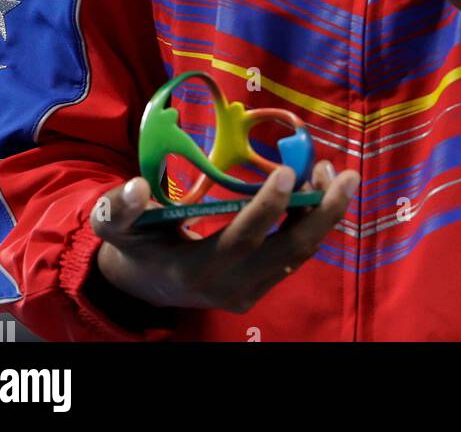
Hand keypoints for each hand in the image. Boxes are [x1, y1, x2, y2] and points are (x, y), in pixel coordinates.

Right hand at [88, 160, 359, 315]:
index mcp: (196, 270)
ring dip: (323, 214)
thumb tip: (138, 186)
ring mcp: (250, 290)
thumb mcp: (116, 226)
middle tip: (344, 174)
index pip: (242, 239)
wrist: (146, 286)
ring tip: (333, 172)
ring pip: (299, 254)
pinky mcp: (262, 285)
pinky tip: (319, 188)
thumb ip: (119, 208)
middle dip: (320, 214)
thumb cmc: (136, 246)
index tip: (288, 171)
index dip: (268, 208)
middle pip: (287, 252)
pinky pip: (295, 255)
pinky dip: (313, 222)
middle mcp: (230, 286)